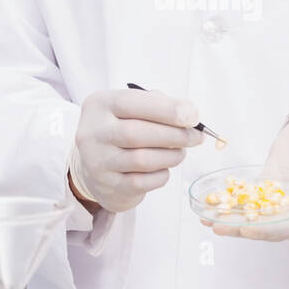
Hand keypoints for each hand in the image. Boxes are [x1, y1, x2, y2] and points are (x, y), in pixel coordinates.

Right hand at [70, 88, 202, 212]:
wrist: (96, 167)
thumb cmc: (121, 131)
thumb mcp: (131, 109)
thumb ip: (157, 104)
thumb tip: (188, 114)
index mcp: (100, 105)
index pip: (130, 102)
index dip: (165, 109)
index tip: (192, 116)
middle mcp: (93, 133)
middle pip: (135, 133)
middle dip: (174, 135)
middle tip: (195, 137)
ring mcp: (98, 161)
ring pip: (141, 160)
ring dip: (171, 156)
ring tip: (180, 152)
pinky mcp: (108, 186)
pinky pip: (142, 182)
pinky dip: (161, 174)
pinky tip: (164, 168)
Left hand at [203, 96, 288, 240]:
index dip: (276, 230)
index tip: (251, 229)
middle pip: (275, 226)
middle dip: (246, 228)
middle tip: (219, 225)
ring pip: (261, 213)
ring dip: (235, 218)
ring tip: (208, 218)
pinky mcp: (276, 180)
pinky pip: (253, 194)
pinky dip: (234, 199)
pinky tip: (211, 201)